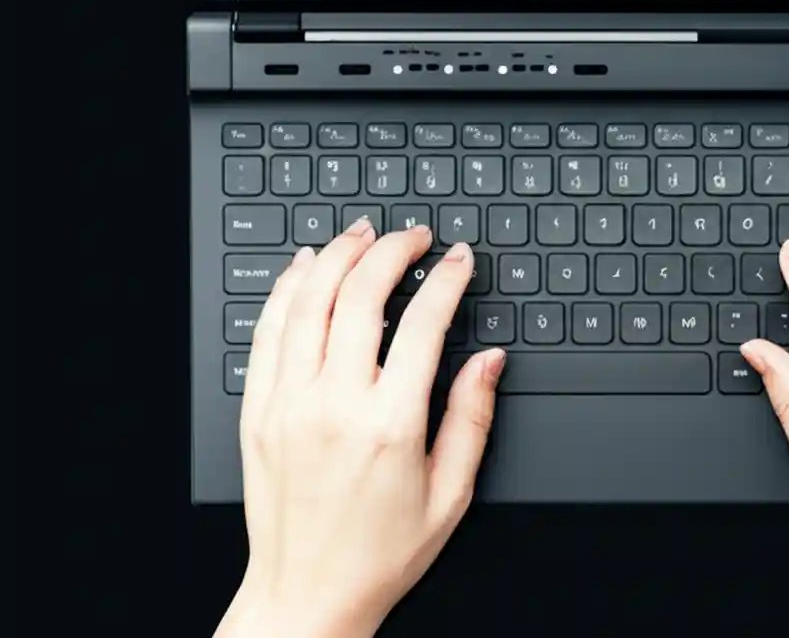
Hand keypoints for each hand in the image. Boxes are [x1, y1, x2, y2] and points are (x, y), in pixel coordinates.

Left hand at [215, 219, 505, 637]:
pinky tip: (306, 269)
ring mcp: (289, 405)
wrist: (307, 595)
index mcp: (391, 425)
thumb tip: (491, 360)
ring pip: (309, 301)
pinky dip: (287, 289)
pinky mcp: (258, 412)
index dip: (446, 278)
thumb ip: (472, 419)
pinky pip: (267, 332)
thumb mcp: (450, 494)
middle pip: (361, 295)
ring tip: (362, 235)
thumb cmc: (379, 554)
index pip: (424, 323)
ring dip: (338, 255)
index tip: (458, 258)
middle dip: (393, 250)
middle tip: (414, 236)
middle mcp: (335, 405)